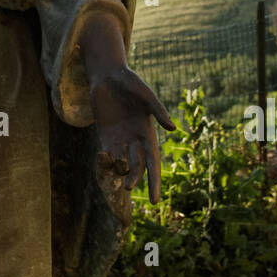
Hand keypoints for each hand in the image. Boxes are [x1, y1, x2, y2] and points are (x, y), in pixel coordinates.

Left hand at [79, 10, 175, 202]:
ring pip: (121, 163)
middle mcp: (134, 140)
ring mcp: (119, 139)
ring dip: (121, 173)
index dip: (154, 181)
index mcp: (148, 133)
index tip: (155, 201)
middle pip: (137, 167)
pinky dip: (106, 160)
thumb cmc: (130, 82)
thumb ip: (158, 111)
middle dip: (135, 178)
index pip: (153, 162)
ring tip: (120, 180)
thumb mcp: (146, 95)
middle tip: (130, 187)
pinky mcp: (104, 135)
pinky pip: (106, 154)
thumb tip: (172, 130)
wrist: (108, 75)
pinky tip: (105, 159)